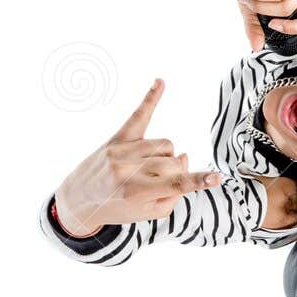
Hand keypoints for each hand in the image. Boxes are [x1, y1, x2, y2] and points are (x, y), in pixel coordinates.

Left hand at [53, 80, 220, 236]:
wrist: (79, 197)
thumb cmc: (118, 208)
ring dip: (166, 156)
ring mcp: (122, 151)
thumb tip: (184, 158)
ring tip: (150, 167)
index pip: (174, 185)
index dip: (198, 181)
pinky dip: (151, 98)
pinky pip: (139, 115)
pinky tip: (160, 82)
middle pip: (174, 161)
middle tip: (161, 182)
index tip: (217, 177)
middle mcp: (127, 169)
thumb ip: (172, 194)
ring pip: (165, 144)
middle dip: (176, 171)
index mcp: (135, 192)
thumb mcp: (147, 215)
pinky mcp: (117, 138)